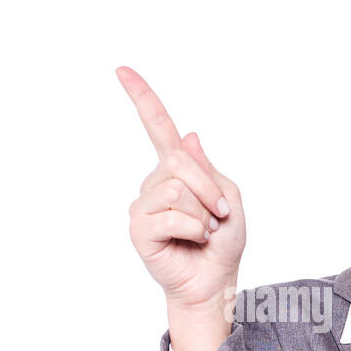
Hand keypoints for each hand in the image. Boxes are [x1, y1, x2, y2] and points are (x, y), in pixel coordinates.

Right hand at [118, 66, 245, 317]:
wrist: (214, 281)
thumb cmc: (222, 242)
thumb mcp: (229, 198)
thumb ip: (208, 169)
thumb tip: (187, 136)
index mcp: (176, 168)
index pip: (157, 127)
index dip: (142, 98)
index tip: (122, 70)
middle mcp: (155, 182)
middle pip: (181, 163)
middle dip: (210, 190)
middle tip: (218, 215)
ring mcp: (144, 205)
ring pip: (178, 190)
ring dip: (203, 214)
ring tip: (203, 232)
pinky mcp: (139, 228)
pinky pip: (171, 216)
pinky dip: (193, 230)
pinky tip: (192, 241)